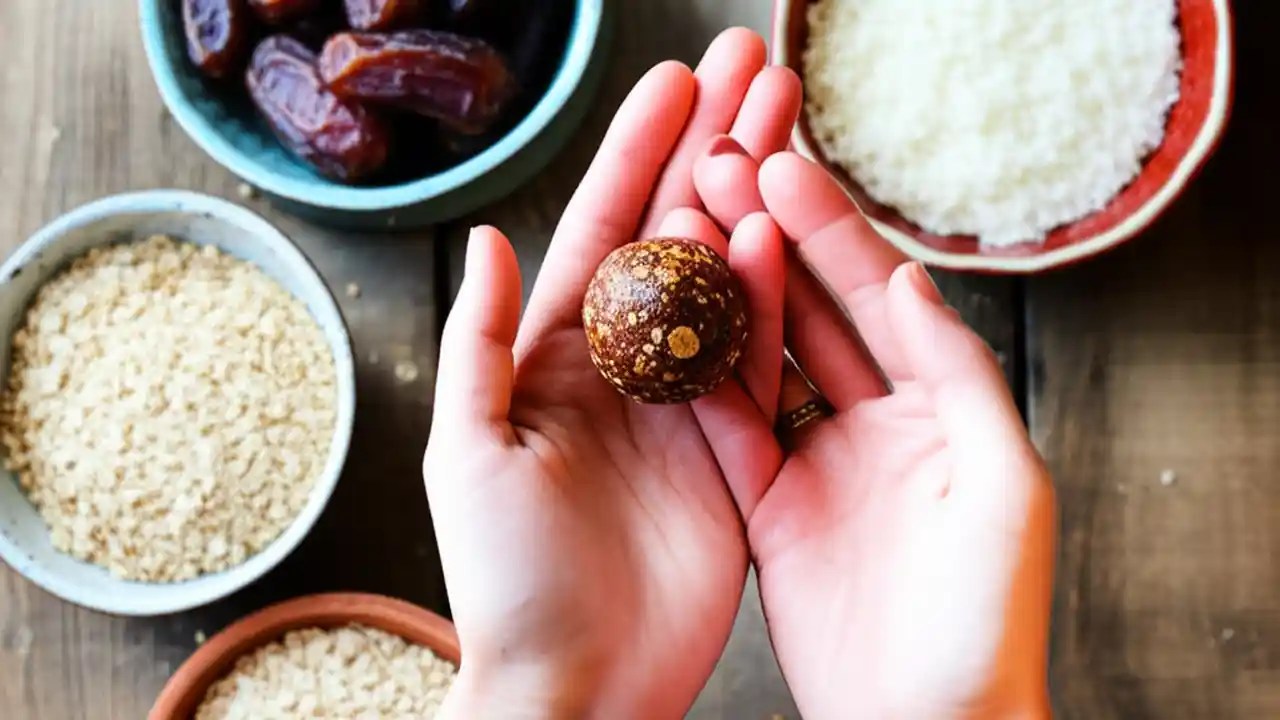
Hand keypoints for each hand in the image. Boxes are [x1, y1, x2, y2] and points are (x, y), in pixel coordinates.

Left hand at [424, 30, 800, 718]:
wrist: (577, 681)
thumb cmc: (506, 580)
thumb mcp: (469, 455)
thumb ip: (482, 346)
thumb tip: (490, 239)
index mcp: (557, 355)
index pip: (605, 228)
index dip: (639, 152)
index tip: (677, 83)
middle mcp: (626, 365)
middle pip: (676, 234)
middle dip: (712, 147)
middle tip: (753, 69)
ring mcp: (686, 402)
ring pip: (730, 278)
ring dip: (757, 199)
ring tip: (787, 122)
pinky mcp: (737, 447)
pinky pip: (765, 357)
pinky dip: (782, 293)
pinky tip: (799, 231)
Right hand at [694, 146, 1056, 718]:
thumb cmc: (987, 618)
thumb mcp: (1000, 482)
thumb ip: (958, 375)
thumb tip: (909, 278)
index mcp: (939, 406)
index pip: (876, 298)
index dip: (830, 233)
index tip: (781, 169)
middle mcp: (875, 424)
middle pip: (810, 315)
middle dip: (764, 244)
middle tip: (715, 177)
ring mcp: (817, 464)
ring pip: (761, 365)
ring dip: (723, 301)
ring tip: (680, 234)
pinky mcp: (768, 509)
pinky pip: (727, 437)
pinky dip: (699, 388)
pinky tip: (667, 334)